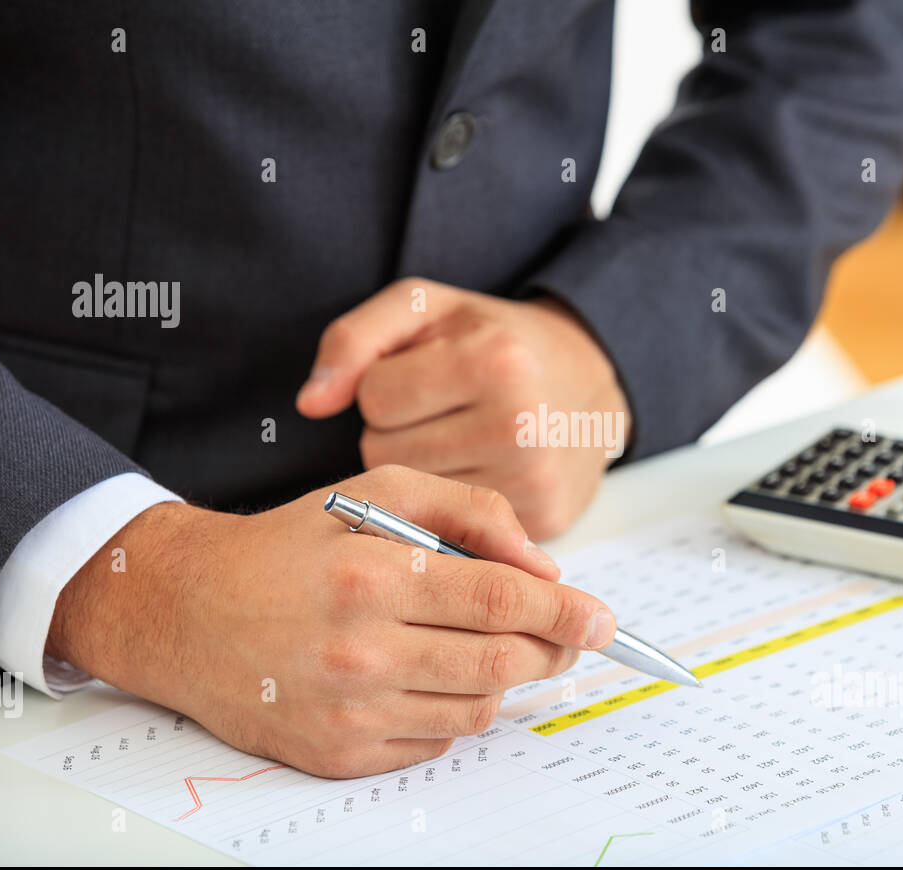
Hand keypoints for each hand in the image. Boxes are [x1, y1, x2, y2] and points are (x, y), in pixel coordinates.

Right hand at [46, 465, 617, 778]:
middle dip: (551, 649)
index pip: (505, 603)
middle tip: (562, 634)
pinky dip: (452, 711)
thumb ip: (469, 512)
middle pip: (503, 662)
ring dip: (502, 678)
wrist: (187, 610)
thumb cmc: (288, 545)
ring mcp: (349, 711)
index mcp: (374, 575)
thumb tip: (544, 566)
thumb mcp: (376, 493)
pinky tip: (431, 677)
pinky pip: (434, 744)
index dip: (567, 613)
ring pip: (477, 710)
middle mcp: (362, 650)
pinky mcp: (338, 754)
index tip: (604, 619)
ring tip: (486, 646)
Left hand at [295, 278, 631, 538]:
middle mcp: (519, 425)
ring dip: (423, 469)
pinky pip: (453, 526)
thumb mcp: (427, 309)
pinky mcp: (544, 520)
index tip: (425, 378)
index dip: (386, 386)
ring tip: (462, 437)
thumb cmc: (496, 340)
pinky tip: (484, 469)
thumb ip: (354, 339)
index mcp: (493, 361)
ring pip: (413, 497)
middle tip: (443, 411)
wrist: (591, 380)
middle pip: (385, 454)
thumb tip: (311, 403)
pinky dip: (457, 504)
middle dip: (400, 431)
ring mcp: (534, 479)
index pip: (374, 399)